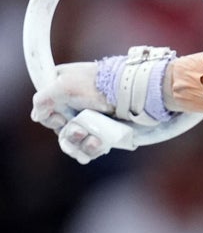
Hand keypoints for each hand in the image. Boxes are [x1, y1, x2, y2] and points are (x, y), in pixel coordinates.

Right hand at [31, 47, 176, 163]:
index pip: (46, 109)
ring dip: (81, 143)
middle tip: (79, 131)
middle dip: (69, 134)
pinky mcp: (105, 129)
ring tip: (94, 139)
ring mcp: (91, 117)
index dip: (49, 117)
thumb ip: (43, 99)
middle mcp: (75, 103)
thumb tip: (37, 116)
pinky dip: (94, 147)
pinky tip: (101, 144)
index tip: (59, 118)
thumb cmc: (98, 85)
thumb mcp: (64, 85)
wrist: (134, 92)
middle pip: (60, 129)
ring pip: (75, 140)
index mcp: (63, 87)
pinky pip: (91, 146)